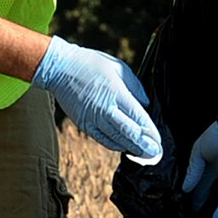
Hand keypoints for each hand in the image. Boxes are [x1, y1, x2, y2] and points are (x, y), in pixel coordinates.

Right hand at [30, 37, 161, 161]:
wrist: (61, 68)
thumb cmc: (91, 64)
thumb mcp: (119, 67)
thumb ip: (135, 87)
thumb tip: (144, 105)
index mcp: (116, 93)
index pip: (138, 118)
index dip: (150, 131)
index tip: (157, 140)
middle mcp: (104, 108)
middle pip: (128, 133)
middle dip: (143, 145)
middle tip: (155, 154)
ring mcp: (92, 118)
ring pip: (115, 139)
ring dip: (130, 148)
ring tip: (142, 154)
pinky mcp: (83, 123)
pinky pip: (101, 139)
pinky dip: (114, 144)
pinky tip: (123, 147)